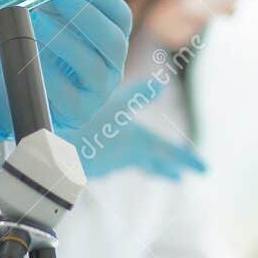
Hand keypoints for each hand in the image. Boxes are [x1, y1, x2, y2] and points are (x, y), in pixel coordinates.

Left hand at [0, 0, 131, 143]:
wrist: (18, 89)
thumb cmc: (40, 50)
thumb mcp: (49, 18)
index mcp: (109, 40)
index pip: (121, 17)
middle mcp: (111, 66)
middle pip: (113, 41)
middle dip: (86, 16)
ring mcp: (98, 92)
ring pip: (93, 67)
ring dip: (65, 41)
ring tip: (38, 23)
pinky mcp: (78, 112)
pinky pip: (69, 94)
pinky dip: (51, 74)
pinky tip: (33, 58)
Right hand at [71, 79, 206, 180]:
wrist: (52, 153)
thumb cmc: (86, 123)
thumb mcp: (115, 100)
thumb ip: (139, 93)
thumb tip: (162, 82)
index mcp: (138, 141)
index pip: (168, 152)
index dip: (186, 159)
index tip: (205, 170)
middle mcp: (127, 155)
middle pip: (153, 162)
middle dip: (168, 167)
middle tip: (182, 176)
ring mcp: (110, 164)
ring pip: (133, 163)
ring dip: (147, 165)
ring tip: (156, 169)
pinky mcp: (93, 166)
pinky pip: (113, 161)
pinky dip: (119, 157)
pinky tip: (114, 157)